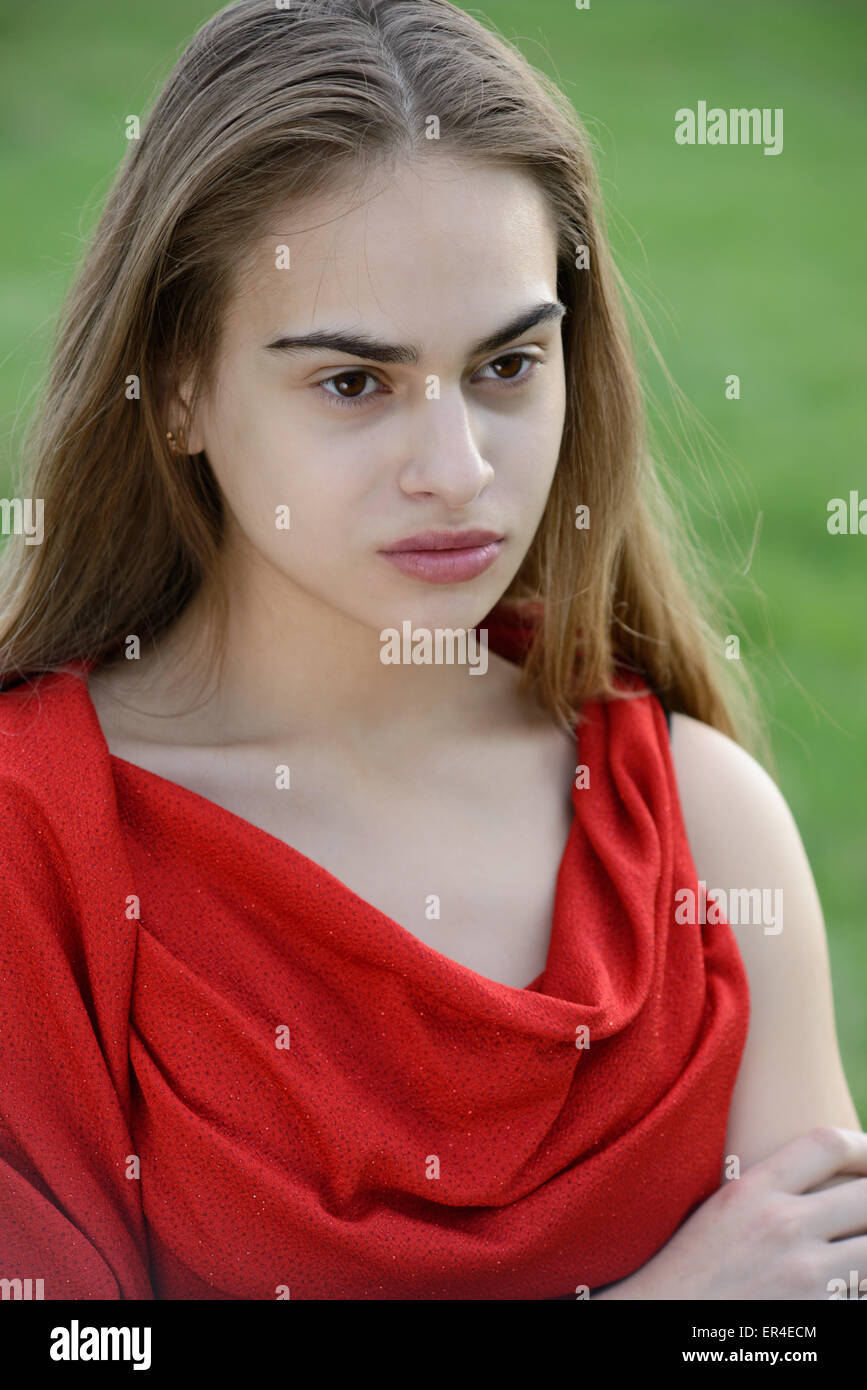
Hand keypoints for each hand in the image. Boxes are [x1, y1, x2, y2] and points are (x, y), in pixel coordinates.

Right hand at [596, 1127, 866, 1299]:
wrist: (665, 1318)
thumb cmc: (690, 1266)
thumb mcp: (722, 1209)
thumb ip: (769, 1188)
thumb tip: (822, 1178)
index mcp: (753, 1189)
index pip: (828, 1145)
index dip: (866, 1146)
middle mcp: (782, 1226)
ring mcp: (804, 1275)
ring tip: (858, 1244)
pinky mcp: (818, 1314)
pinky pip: (862, 1291)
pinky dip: (861, 1284)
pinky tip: (850, 1280)